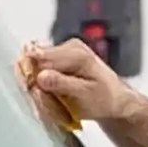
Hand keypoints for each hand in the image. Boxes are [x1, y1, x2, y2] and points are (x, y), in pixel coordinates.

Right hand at [14, 38, 136, 121]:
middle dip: (35, 81)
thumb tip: (40, 76)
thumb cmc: (104, 100)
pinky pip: (42, 67)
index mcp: (78, 54)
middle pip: (36, 59)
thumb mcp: (84, 95)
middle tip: (48, 99)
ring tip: (55, 98)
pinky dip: (45, 82)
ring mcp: (65, 50)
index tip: (35, 92)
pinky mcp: (61, 57)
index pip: (40, 57)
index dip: (32, 76)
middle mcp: (70, 46)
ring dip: (40, 83)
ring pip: (37, 64)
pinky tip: (56, 93)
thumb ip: (62, 84)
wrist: (116, 100)